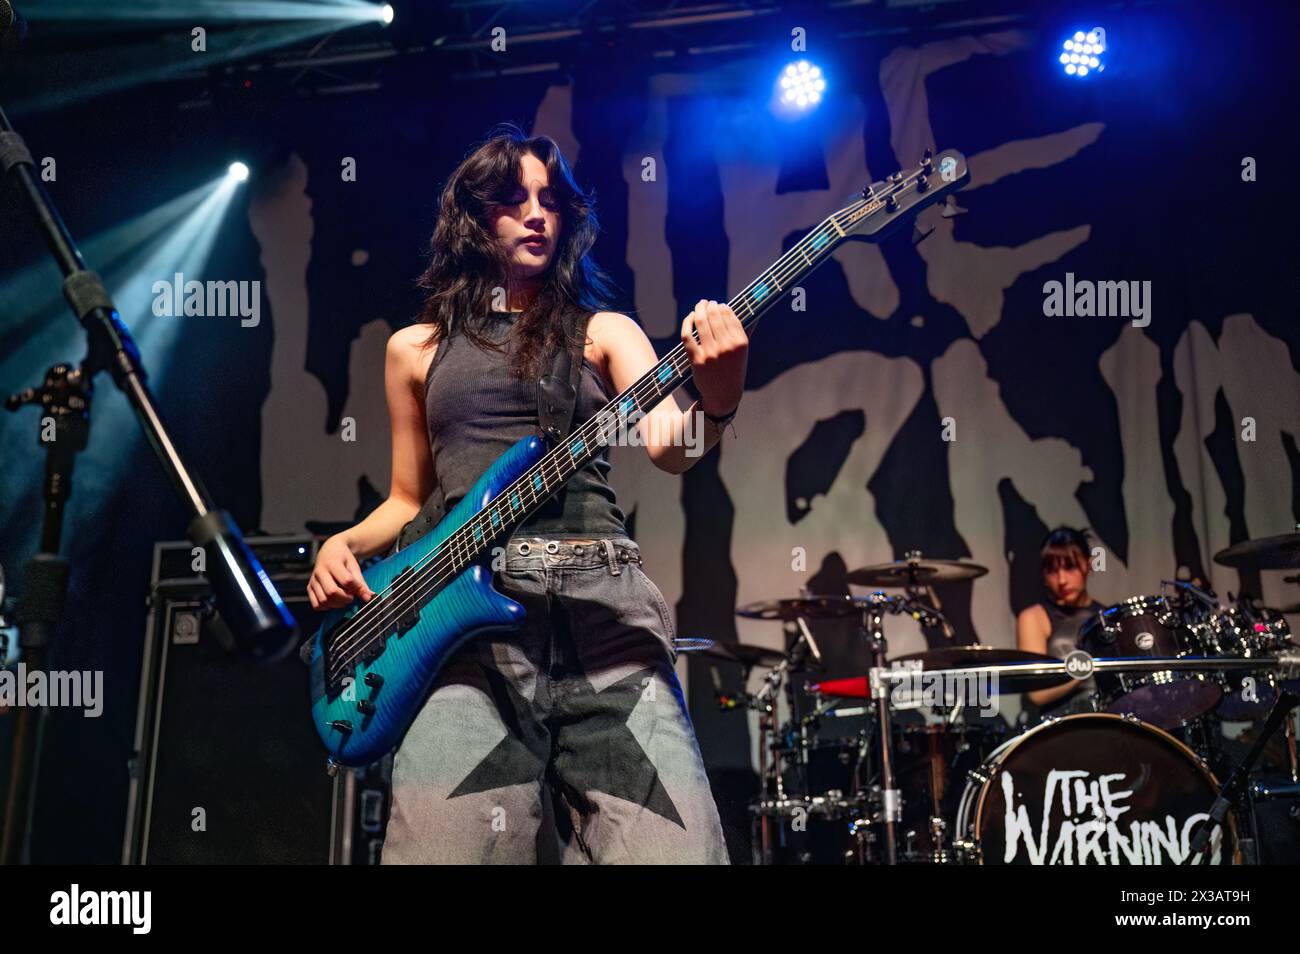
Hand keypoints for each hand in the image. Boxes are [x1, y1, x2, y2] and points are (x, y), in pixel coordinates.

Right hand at [309, 535, 375, 609]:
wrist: (330, 550)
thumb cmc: (343, 558)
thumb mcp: (354, 566)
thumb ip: (361, 583)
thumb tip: (369, 597)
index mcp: (332, 563)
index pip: (346, 580)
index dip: (356, 588)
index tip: (362, 591)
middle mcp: (320, 572)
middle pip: (332, 592)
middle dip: (346, 598)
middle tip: (352, 596)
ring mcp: (313, 580)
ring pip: (323, 600)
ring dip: (337, 604)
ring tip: (344, 597)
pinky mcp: (309, 588)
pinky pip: (317, 604)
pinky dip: (327, 607)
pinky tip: (334, 601)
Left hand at [681, 299, 747, 417]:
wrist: (724, 396)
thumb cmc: (734, 371)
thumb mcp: (743, 353)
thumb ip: (745, 332)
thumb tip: (754, 313)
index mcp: (740, 343)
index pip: (729, 316)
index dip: (722, 307)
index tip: (718, 304)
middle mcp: (727, 347)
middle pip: (714, 316)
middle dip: (709, 306)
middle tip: (706, 303)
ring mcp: (711, 353)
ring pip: (700, 322)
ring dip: (698, 310)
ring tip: (699, 306)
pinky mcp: (697, 359)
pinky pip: (688, 335)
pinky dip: (687, 323)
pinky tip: (689, 319)